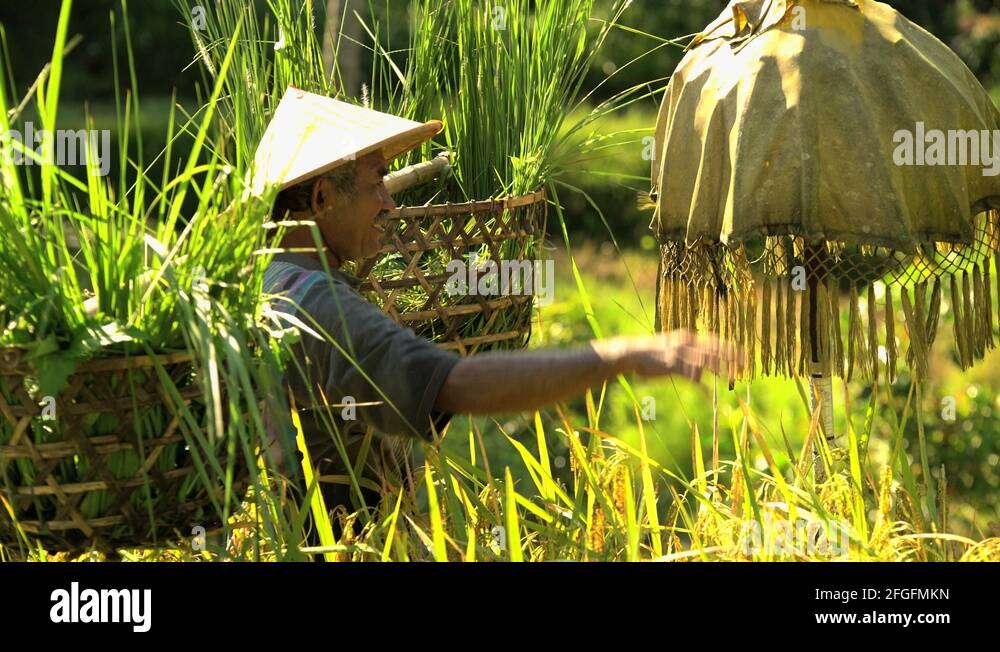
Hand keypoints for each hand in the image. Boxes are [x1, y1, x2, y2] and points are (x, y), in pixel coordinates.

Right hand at [618, 330, 733, 381]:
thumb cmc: (652, 353)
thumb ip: (688, 356)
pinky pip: (690, 376)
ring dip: (719, 369)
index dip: (730, 348)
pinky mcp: (672, 365)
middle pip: (714, 350)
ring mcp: (680, 354)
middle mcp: (686, 343)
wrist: (633, 353)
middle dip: (730, 357)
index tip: (743, 354)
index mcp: (688, 337)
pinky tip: (708, 393)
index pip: (714, 341)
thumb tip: (700, 370)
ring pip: (705, 361)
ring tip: (731, 378)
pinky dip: (700, 385)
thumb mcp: (672, 348)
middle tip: (744, 365)